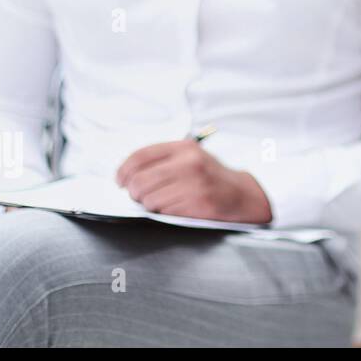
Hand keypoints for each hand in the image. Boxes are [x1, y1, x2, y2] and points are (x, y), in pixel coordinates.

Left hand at [116, 140, 271, 223]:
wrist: (240, 194)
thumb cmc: (209, 177)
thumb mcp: (190, 157)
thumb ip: (162, 160)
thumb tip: (127, 175)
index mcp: (184, 148)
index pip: (140, 156)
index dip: (123, 171)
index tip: (119, 181)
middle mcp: (189, 162)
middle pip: (139, 180)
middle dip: (134, 193)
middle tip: (140, 196)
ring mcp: (194, 183)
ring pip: (149, 199)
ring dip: (150, 205)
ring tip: (163, 201)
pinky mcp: (198, 202)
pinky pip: (164, 211)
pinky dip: (165, 212)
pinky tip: (176, 207)